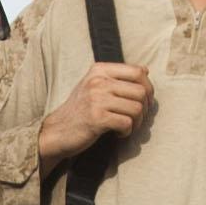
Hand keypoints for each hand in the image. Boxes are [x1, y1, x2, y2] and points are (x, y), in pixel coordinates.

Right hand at [32, 60, 154, 163]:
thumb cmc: (81, 110)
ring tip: (126, 127)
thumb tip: (146, 71)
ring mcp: (96, 99)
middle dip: (144, 108)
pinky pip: (127, 123)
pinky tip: (117, 134)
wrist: (57, 131)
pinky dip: (126, 132)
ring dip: (137, 122)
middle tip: (135, 118)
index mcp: (99, 70)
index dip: (148, 88)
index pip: (138, 71)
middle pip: (141, 91)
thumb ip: (116, 77)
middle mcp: (98, 81)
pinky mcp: (97, 118)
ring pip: (137, 108)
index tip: (143, 101)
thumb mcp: (94, 85)